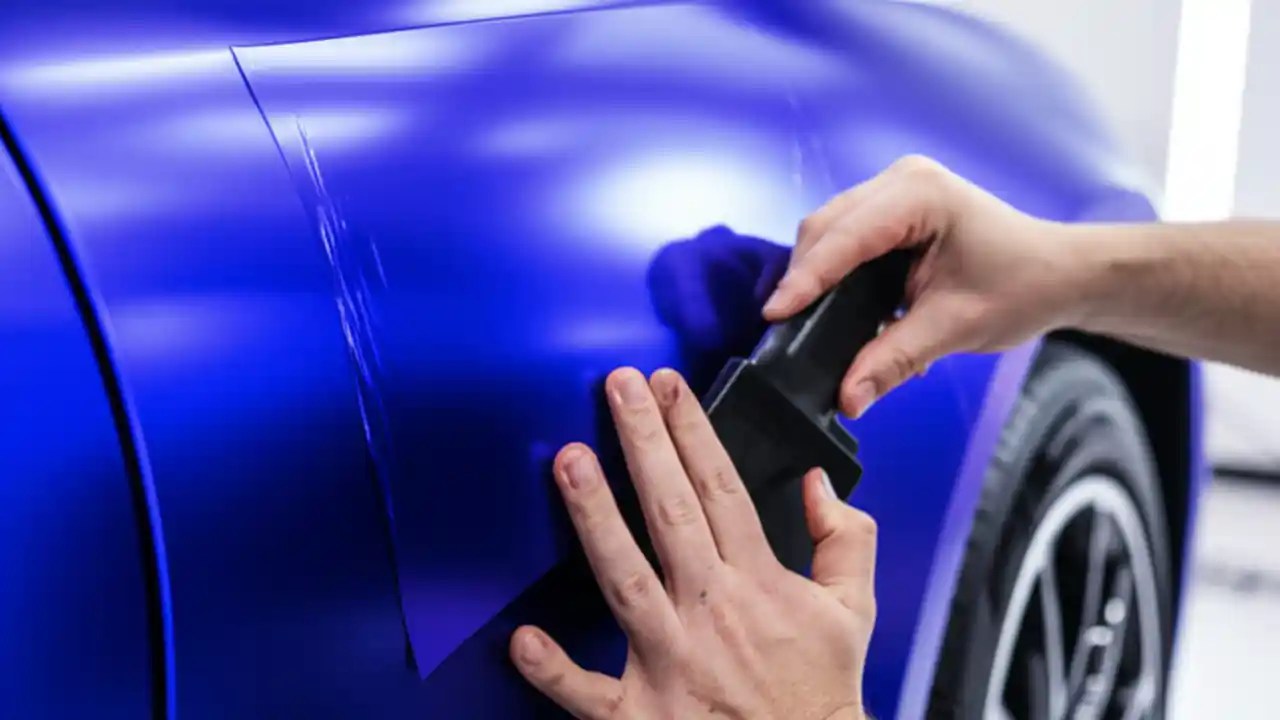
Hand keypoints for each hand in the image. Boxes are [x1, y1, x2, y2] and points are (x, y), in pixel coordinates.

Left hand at [510, 368, 876, 719]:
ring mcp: (670, 662)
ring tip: (568, 462)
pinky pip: (589, 692)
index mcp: (757, 583)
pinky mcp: (641, 715)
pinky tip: (523, 637)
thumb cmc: (819, 693)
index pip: (721, 489)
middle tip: (617, 388)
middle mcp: (709, 612)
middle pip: (670, 513)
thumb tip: (821, 485)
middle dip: (643, 443)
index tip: (668, 386)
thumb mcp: (853, 610)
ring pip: (624, 579)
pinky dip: (555, 669)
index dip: (693, 430)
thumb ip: (847, 540)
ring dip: (595, 519)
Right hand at [762, 156, 1077, 416]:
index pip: (844, 237)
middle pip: (825, 227)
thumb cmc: (1022, 287)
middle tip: (784, 329)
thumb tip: (847, 397)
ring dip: (816, 275)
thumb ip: (894, 359)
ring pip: (829, 232)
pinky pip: (845, 238)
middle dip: (804, 277)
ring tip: (806, 322)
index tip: (774, 315)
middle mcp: (901, 181)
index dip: (806, 279)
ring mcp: (895, 191)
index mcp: (920, 195)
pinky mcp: (892, 210)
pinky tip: (835, 307)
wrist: (1059, 273)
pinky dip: (835, 272)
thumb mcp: (955, 328)